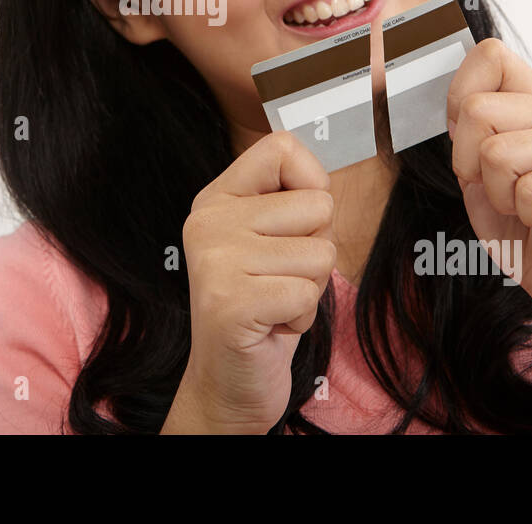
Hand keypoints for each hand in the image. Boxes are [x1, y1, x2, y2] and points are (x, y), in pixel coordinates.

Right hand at [171, 130, 336, 433]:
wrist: (228, 382)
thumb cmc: (263, 306)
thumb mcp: (271, 241)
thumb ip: (290, 203)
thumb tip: (324, 181)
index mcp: (217, 199)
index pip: (282, 148)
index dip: (311, 183)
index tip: (295, 224)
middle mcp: (208, 221)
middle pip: (318, 206)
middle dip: (316, 251)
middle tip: (278, 278)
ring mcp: (214, 260)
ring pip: (321, 254)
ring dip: (309, 289)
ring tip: (273, 302)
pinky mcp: (229, 302)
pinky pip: (308, 294)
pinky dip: (301, 317)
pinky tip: (270, 325)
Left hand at [445, 38, 531, 343]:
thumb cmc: (531, 235)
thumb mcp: (482, 179)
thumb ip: (470, 137)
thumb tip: (459, 106)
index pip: (490, 56)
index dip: (460, 100)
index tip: (471, 147)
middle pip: (477, 110)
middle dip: (472, 166)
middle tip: (508, 194)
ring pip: (499, 153)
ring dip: (503, 197)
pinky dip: (531, 217)